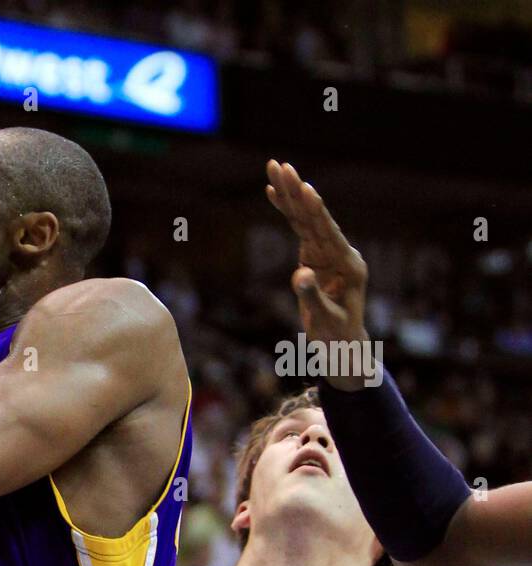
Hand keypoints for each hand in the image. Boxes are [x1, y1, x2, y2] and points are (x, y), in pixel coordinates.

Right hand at [266, 159, 370, 389]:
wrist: (342, 344)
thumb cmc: (336, 335)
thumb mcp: (325, 320)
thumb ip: (312, 296)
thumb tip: (298, 274)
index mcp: (349, 265)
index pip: (328, 233)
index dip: (315, 211)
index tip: (305, 188)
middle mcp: (339, 252)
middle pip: (314, 217)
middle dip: (296, 191)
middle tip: (280, 166)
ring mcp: (326, 252)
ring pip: (304, 218)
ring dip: (288, 193)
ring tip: (274, 168)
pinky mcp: (313, 256)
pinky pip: (297, 229)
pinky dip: (285, 211)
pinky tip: (272, 192)